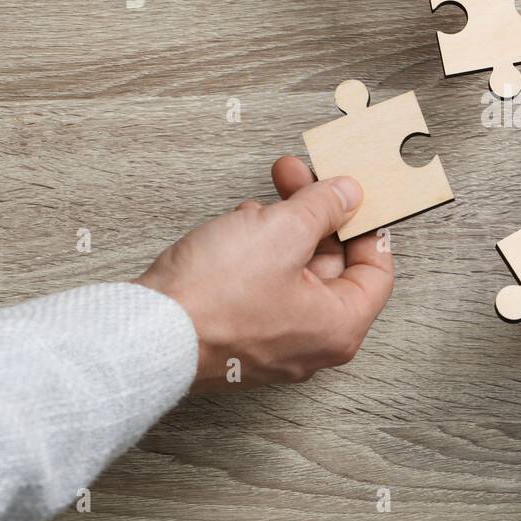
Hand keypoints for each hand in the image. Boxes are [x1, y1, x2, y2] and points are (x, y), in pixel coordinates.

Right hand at [136, 156, 392, 392]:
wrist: (144, 332)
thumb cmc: (214, 298)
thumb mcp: (283, 231)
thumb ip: (323, 207)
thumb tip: (347, 194)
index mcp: (338, 327)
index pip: (375, 271)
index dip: (366, 225)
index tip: (353, 196)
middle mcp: (311, 343)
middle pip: (331, 266)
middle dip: (312, 215)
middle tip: (297, 177)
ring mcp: (272, 341)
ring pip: (291, 271)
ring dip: (277, 229)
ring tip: (255, 207)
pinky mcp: (237, 333)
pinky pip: (260, 285)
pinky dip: (253, 253)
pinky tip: (235, 229)